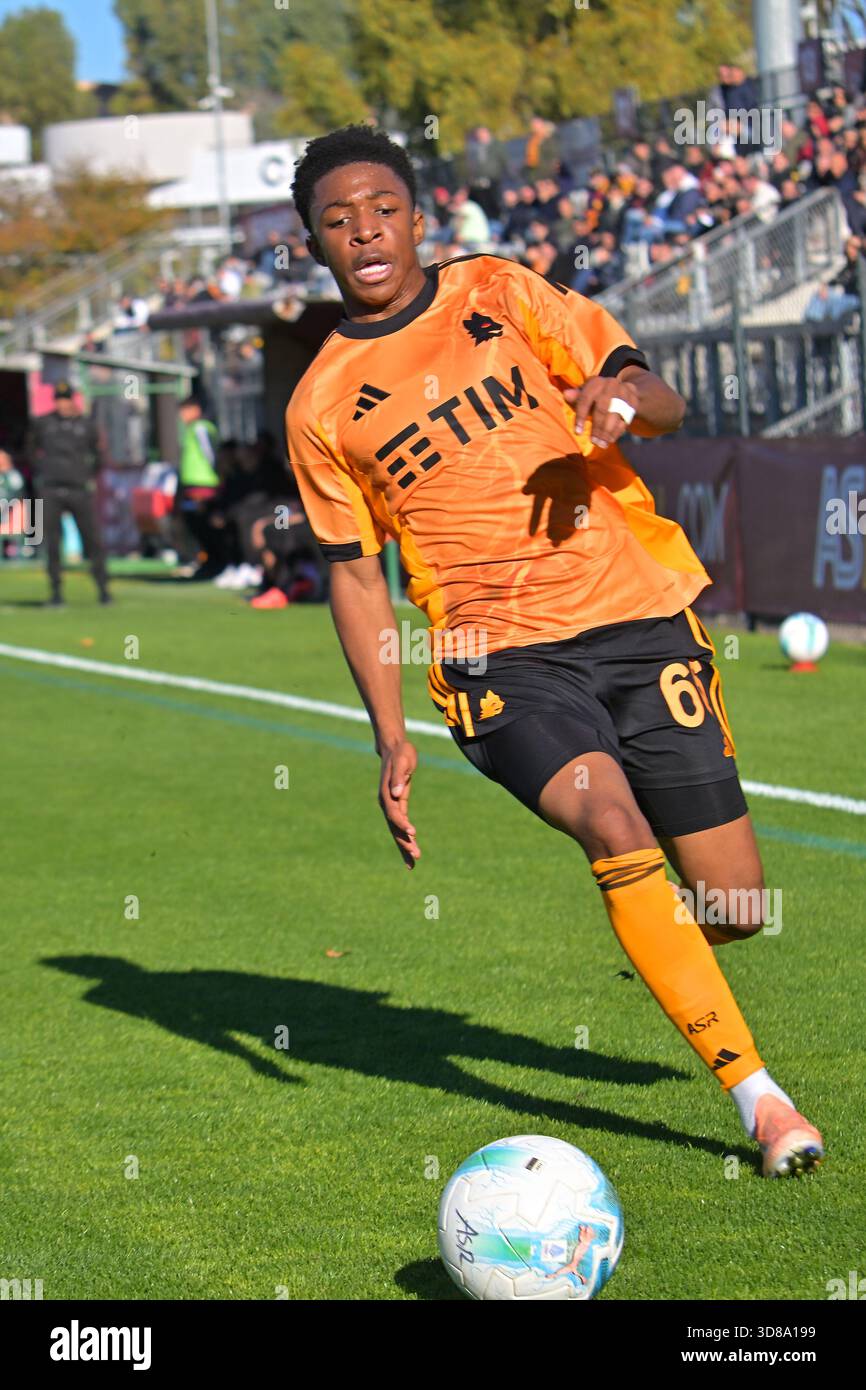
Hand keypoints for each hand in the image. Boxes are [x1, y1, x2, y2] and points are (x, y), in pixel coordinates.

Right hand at [378, 740, 419, 868]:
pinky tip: (412, 849)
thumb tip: (395, 793)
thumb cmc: (400, 752)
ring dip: (404, 846)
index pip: (394, 813)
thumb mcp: (402, 761)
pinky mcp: (397, 806)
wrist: (394, 748)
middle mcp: (386, 803)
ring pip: (396, 830)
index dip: (402, 823)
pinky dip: (406, 838)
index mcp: (386, 794)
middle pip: (394, 827)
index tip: (412, 833)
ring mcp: (390, 806)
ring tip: (413, 862)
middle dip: (404, 842)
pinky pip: (401, 826)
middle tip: (416, 855)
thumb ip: (398, 776)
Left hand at [563, 377, 639, 449]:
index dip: (581, 417)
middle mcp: (611, 384)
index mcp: (595, 382)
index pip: (586, 400)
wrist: (619, 388)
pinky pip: (626, 418)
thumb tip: (566, 394)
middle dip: (597, 427)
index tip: (578, 433)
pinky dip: (618, 431)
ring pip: (616, 414)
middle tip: (593, 442)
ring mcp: (624, 392)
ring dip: (608, 432)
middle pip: (603, 408)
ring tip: (601, 444)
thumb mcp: (584, 395)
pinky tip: (610, 440)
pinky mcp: (633, 401)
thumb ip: (575, 397)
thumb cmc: (595, 395)